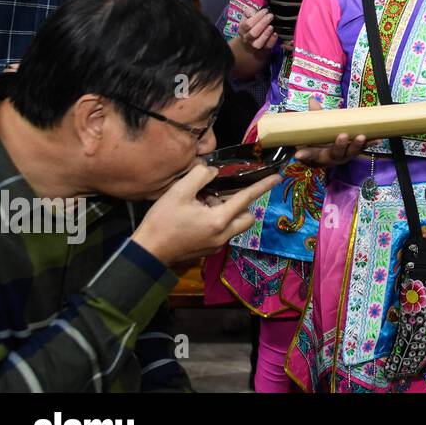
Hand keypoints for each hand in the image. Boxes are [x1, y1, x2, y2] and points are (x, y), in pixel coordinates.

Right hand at [132, 165, 283, 265]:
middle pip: (246, 216)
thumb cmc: (161, 221)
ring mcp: (217, 245)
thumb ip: (200, 176)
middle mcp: (223, 235)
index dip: (262, 186)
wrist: (147, 252)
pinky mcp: (209, 250)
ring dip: (227, 213)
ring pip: (235, 225)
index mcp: (218, 220)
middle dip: (241, 204)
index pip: (246, 198)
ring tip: (203, 205)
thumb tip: (213, 173)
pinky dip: (218, 222)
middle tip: (218, 195)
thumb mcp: (178, 192)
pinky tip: (197, 216)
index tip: (278, 177)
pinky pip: (223, 232)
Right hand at [237, 5, 278, 52]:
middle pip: (253, 33)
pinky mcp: (264, 50)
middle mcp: (248, 38)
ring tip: (271, 26)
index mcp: (242, 30)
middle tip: (271, 16)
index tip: (265, 11)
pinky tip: (275, 34)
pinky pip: (268, 46)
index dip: (257, 17)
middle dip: (262, 23)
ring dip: (266, 33)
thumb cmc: (251, 28)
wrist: (249, 46)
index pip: (247, 24)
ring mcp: (255, 45)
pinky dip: (272, 40)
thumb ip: (249, 13)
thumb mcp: (247, 19)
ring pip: (258, 42)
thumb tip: (254, 11)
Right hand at [292, 95, 369, 165]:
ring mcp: (344, 156)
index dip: (304, 155)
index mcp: (317, 154)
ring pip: (351, 152)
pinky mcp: (354, 153)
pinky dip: (370, 144)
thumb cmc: (317, 142)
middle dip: (340, 145)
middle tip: (342, 135)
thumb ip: (313, 116)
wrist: (326, 156)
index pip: (309, 154)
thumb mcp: (312, 132)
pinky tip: (378, 139)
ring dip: (357, 145)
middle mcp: (331, 157)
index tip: (298, 155)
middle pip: (336, 152)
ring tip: (362, 136)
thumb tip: (313, 99)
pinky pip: (363, 149)